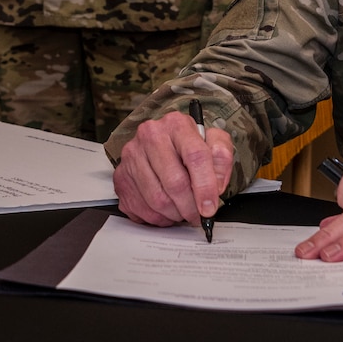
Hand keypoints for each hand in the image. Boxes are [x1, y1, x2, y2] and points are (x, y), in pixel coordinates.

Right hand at [112, 110, 234, 228]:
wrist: (161, 143)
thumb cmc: (187, 145)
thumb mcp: (213, 142)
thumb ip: (222, 158)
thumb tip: (217, 183)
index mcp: (176, 124)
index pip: (195, 156)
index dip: (205, 187)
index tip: (210, 207)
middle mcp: (150, 135)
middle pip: (175, 182)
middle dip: (190, 207)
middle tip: (197, 215)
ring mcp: (132, 156)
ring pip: (157, 199)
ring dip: (174, 214)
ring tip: (182, 211)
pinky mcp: (121, 176)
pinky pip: (141, 208)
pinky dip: (157, 217)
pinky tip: (165, 210)